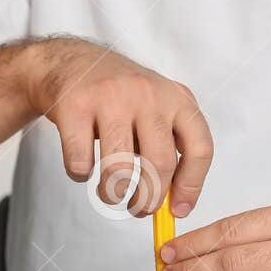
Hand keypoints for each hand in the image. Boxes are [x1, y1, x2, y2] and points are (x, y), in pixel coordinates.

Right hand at [24, 37, 212, 216]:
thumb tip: (177, 202)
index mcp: (177, 98)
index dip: (192, 186)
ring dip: (113, 194)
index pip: (200, 148)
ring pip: (118, 169)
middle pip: (160, 165)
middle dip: (149, 200)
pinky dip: (80, 174)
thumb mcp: (157, 108)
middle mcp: (149, 94)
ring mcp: (111, 98)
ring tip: (109, 192)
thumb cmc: (120, 95)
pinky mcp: (75, 106)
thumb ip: (171, 146)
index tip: (178, 210)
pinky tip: (83, 164)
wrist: (70, 60)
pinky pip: (80, 162)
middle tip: (139, 209)